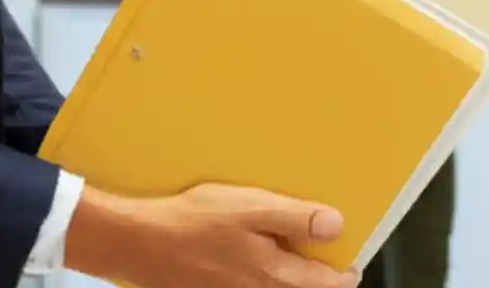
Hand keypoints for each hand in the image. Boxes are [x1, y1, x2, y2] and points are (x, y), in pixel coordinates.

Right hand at [66, 183, 359, 287]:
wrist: (135, 242)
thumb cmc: (192, 221)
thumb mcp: (251, 207)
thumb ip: (295, 218)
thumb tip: (336, 226)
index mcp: (273, 275)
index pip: (324, 285)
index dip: (342, 276)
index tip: (352, 268)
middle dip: (316, 282)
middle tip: (328, 268)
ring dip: (287, 280)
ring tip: (291, 264)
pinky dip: (258, 279)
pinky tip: (251, 262)